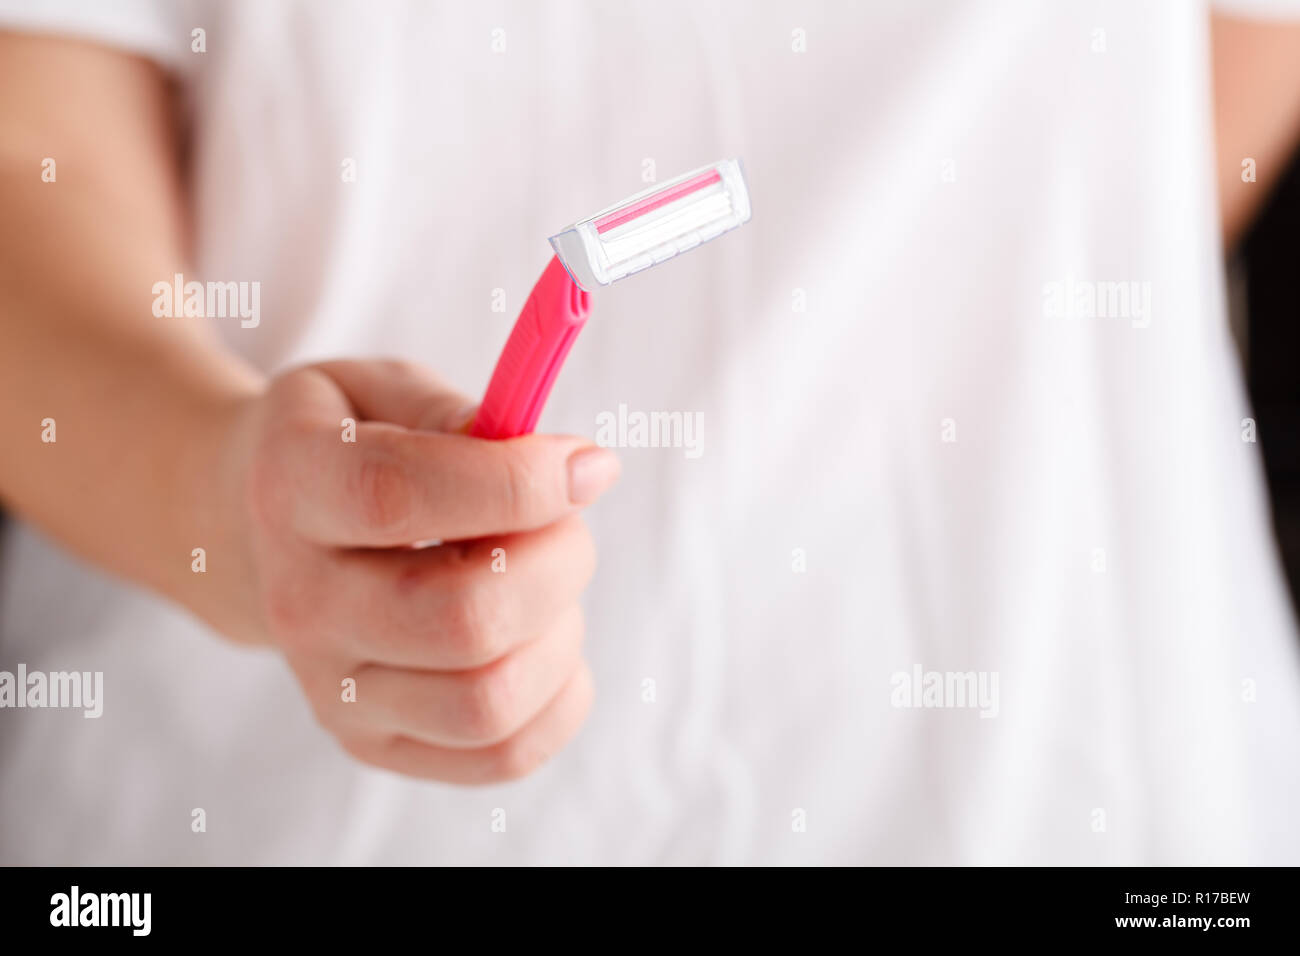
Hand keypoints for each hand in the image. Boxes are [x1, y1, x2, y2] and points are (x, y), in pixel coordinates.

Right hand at [212, 359, 619, 783]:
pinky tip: (544, 639)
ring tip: (546, 582)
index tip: (586, 464)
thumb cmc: (347, 448)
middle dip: (558, 561)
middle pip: (462, 618)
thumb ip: (459, 414)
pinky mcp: (373, 743)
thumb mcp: (382, 389)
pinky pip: (504, 754)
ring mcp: (333, 690)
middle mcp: (301, 603)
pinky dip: (560, 697)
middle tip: (567, 524)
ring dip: (560, 633)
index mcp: (293, 487)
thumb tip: (562, 468)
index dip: (516, 481)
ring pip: (488, 700)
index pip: (398, 497)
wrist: (257, 529)